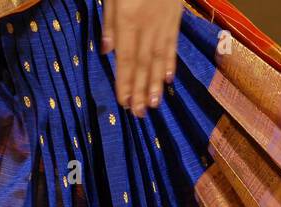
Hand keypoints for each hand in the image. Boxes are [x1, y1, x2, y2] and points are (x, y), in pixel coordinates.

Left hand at [101, 0, 182, 117]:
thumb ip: (110, 20)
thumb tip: (107, 51)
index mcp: (129, 18)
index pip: (127, 57)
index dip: (125, 81)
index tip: (124, 103)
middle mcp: (148, 26)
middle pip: (144, 63)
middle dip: (141, 89)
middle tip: (140, 114)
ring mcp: (163, 23)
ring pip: (160, 58)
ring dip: (156, 83)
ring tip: (154, 104)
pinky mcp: (174, 18)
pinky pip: (172, 44)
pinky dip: (170, 63)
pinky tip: (168, 79)